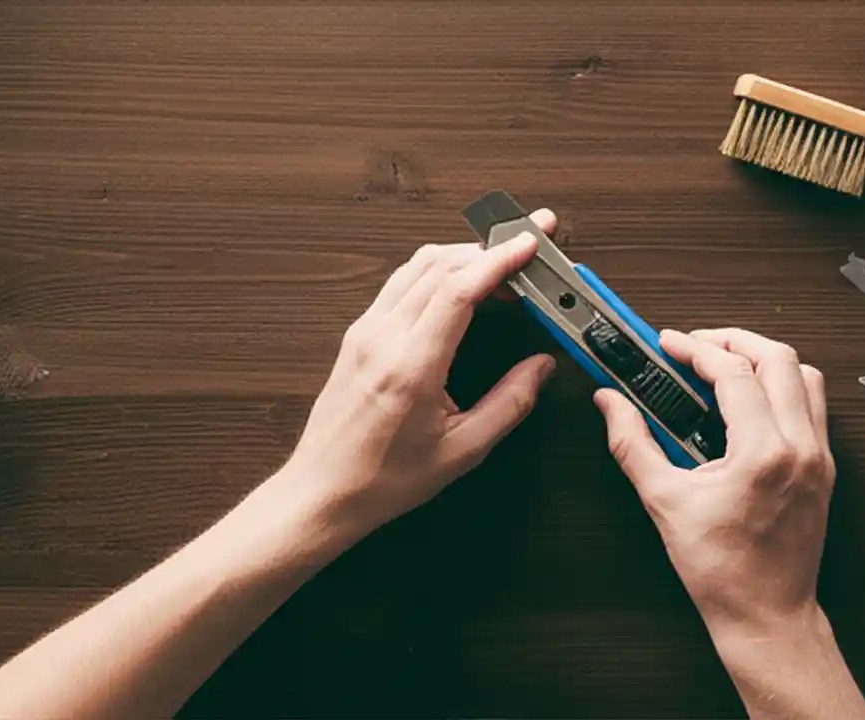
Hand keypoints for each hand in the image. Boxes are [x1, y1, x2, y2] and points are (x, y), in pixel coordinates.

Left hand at [281, 210, 558, 534]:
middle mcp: (383, 338)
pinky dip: (437, 271)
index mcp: (411, 365)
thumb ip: (509, 403)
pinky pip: (400, 283)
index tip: (530, 243)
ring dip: (462, 256)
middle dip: (489, 248)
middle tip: (527, 247)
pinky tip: (461, 285)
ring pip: (416, 266)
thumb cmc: (384, 477)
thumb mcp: (463, 450)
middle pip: (439, 264)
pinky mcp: (358, 334)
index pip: (458, 289)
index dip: (499, 259)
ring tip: (501, 264)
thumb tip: (541, 367)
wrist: (323, 491)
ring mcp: (365, 331)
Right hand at [593, 327, 834, 623]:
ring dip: (765, 359)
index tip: (669, 345)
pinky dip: (783, 388)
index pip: (733, 372)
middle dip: (734, 339)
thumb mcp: (665, 502)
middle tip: (698, 343)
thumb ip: (633, 444)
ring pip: (805, 376)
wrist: (767, 617)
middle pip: (779, 357)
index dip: (696, 348)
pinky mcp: (824, 469)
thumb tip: (611, 405)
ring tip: (726, 362)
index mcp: (763, 453)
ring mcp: (818, 457)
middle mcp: (800, 448)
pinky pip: (813, 406)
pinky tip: (752, 400)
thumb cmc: (724, 573)